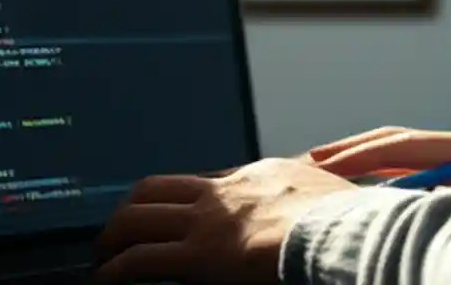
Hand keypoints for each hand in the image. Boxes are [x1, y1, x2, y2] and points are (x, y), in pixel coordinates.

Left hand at [92, 158, 355, 283]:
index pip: (205, 182)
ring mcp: (208, 221)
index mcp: (259, 176)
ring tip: (103, 257)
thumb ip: (319, 193)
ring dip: (114, 237)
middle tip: (119, 231)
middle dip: (132, 209)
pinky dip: (116, 271)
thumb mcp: (335, 192)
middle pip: (159, 189)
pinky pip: (140, 260)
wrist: (337, 232)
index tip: (171, 213)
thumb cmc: (346, 221)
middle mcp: (225, 192)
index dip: (180, 198)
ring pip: (138, 217)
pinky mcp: (198, 255)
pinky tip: (107, 281)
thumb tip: (331, 199)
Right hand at [310, 127, 450, 205]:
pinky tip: (374, 181)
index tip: (325, 164)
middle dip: (353, 149)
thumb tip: (427, 197)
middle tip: (308, 160)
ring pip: (408, 148)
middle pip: (400, 140)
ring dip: (368, 156)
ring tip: (328, 167)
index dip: (364, 156)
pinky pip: (423, 162)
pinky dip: (391, 166)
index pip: (407, 147)